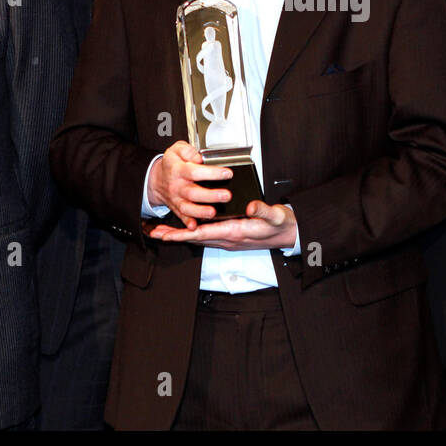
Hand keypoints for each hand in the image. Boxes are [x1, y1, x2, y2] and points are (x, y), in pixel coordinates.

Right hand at [147, 140, 231, 230]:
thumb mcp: (176, 150)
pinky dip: (187, 222)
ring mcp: (177, 199)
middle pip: (193, 192)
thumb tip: (198, 157)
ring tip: (213, 212)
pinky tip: (195, 226)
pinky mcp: (177, 209)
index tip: (227, 173)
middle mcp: (177, 186)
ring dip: (200, 212)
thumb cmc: (172, 164)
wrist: (157, 179)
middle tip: (226, 196)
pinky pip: (181, 217)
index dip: (211, 173)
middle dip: (210, 196)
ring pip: (187, 208)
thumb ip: (187, 150)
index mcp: (178, 170)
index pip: (194, 171)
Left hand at [148, 200, 296, 250]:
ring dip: (181, 235)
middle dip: (174, 236)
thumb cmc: (281, 225)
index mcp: (236, 232)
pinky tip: (187, 229)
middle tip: (155, 233)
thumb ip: (263, 211)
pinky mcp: (231, 236)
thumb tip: (252, 206)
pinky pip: (207, 236)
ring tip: (163, 232)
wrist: (290, 234)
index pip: (204, 234)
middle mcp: (228, 238)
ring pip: (199, 238)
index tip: (166, 235)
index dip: (183, 234)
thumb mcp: (275, 216)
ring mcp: (229, 239)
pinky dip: (192, 234)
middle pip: (195, 239)